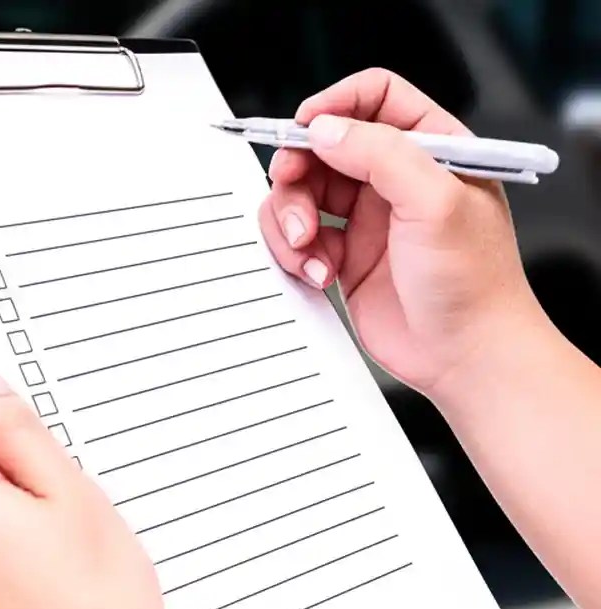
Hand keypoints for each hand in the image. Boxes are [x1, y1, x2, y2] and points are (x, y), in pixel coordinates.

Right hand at [258, 69, 546, 396]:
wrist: (465, 356)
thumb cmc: (473, 283)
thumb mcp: (435, 202)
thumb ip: (380, 154)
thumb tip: (325, 129)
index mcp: (431, 151)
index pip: (376, 98)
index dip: (335, 104)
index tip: (306, 126)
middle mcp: (395, 179)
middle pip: (323, 146)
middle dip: (298, 169)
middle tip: (290, 186)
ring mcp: (366, 218)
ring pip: (300, 192)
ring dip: (291, 218)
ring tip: (309, 248)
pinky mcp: (343, 255)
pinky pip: (297, 236)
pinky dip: (296, 253)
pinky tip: (322, 273)